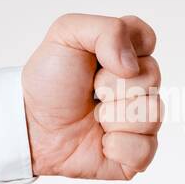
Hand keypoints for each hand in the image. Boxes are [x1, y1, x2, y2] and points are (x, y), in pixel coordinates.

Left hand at [22, 13, 161, 179]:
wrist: (31, 125)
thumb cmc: (49, 82)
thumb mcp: (66, 34)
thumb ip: (107, 30)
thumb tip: (132, 66)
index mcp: (126, 54)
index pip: (147, 40)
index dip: (122, 49)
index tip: (96, 59)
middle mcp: (139, 86)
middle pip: (153, 77)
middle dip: (112, 85)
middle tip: (90, 91)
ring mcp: (141, 120)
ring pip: (152, 113)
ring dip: (113, 116)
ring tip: (94, 118)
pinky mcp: (137, 153)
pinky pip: (146, 148)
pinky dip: (117, 146)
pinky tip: (100, 143)